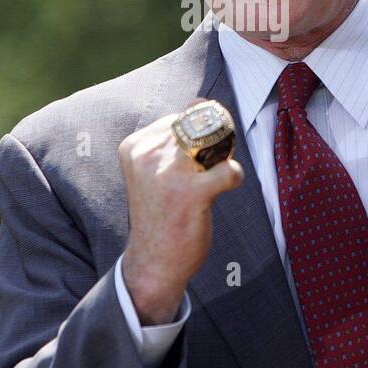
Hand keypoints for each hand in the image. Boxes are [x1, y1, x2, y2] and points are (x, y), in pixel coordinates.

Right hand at [118, 103, 243, 324]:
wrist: (153, 262)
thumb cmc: (160, 213)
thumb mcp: (150, 171)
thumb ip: (170, 140)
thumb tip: (202, 105)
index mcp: (134, 146)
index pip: (178, 118)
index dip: (198, 133)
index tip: (196, 157)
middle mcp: (147, 156)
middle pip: (198, 128)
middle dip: (214, 144)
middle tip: (210, 168)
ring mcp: (168, 174)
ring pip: (215, 144)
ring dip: (223, 160)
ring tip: (212, 180)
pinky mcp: (191, 193)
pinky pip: (229, 170)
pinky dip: (233, 177)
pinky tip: (221, 190)